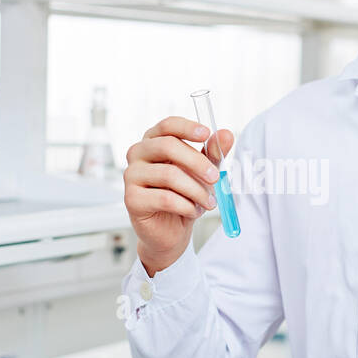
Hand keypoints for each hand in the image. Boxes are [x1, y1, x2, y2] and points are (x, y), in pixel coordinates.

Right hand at [124, 116, 233, 275]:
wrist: (170, 231)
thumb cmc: (184, 196)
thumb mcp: (203, 172)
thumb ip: (213, 153)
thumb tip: (226, 134)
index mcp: (154, 141)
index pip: (167, 125)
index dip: (187, 127)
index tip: (206, 134)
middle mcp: (138, 154)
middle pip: (167, 146)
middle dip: (197, 162)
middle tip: (216, 177)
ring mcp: (131, 176)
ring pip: (169, 175)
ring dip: (196, 190)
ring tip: (209, 202)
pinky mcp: (131, 199)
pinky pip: (165, 198)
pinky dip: (186, 206)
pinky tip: (194, 211)